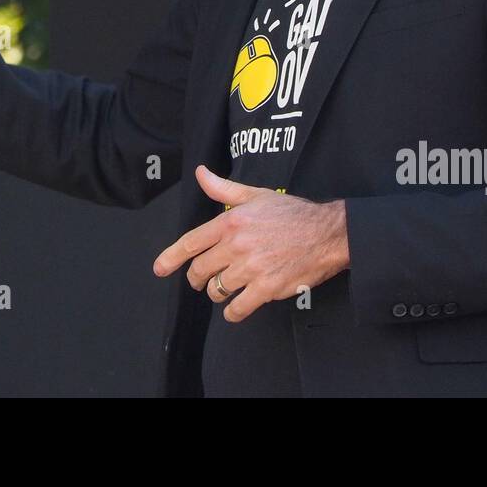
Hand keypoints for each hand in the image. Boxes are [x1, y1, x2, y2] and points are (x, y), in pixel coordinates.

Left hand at [152, 165, 349, 321]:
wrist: (327, 233)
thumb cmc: (293, 213)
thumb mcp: (256, 195)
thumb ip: (224, 188)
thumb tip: (201, 174)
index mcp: (231, 221)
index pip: (192, 242)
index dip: (171, 258)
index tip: (160, 269)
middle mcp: (236, 244)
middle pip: (201, 270)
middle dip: (197, 278)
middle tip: (201, 281)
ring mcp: (251, 268)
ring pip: (218, 290)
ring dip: (217, 293)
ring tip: (225, 289)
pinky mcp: (266, 288)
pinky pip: (238, 308)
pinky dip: (233, 312)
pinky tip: (235, 308)